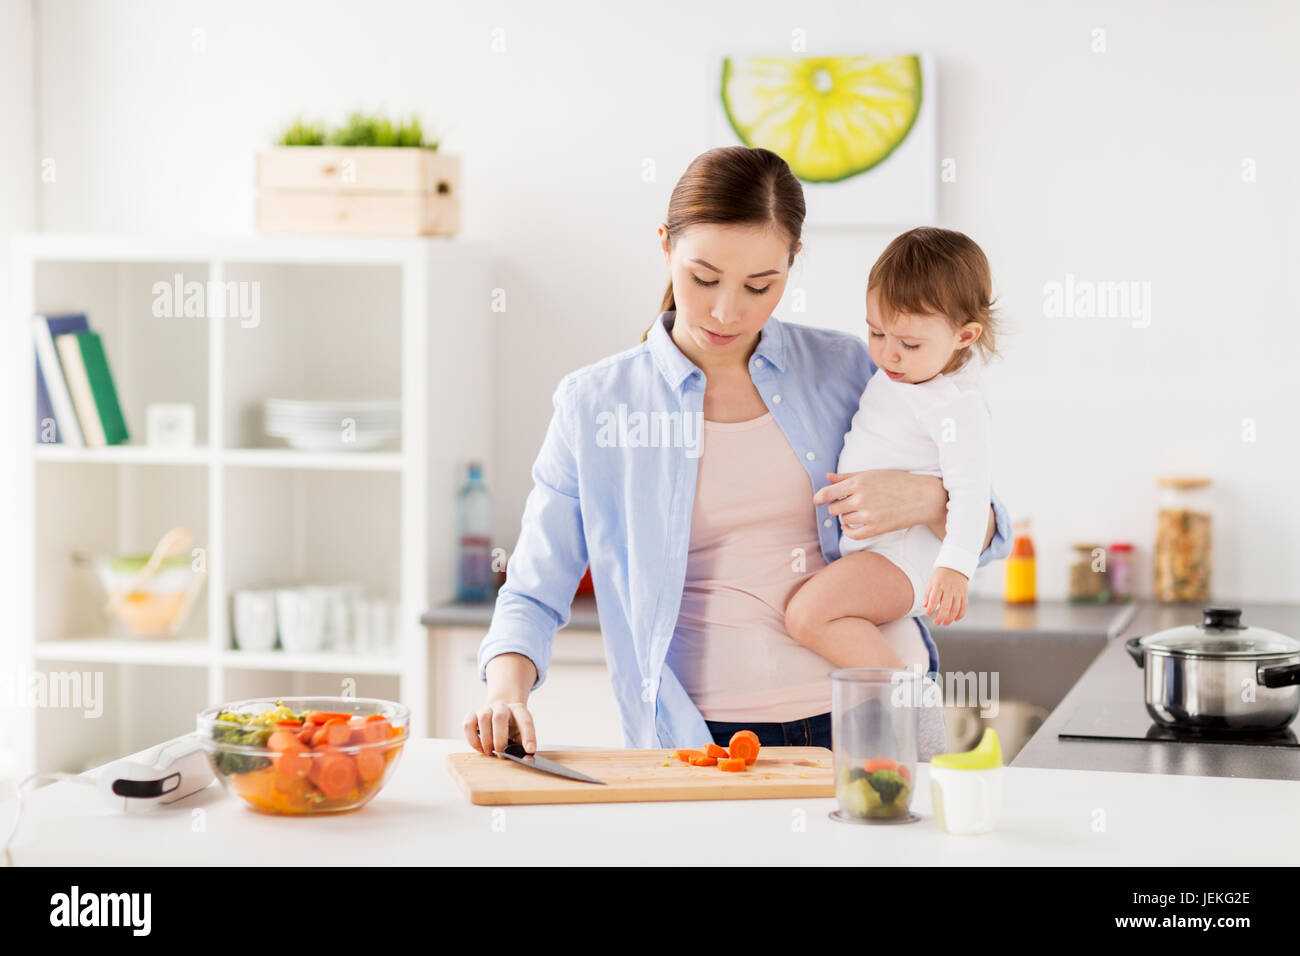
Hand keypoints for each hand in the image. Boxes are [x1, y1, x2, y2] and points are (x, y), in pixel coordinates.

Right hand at [464, 698, 537, 755]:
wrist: (499, 714)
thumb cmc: (512, 729)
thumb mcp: (522, 735)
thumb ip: (524, 747)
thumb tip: (526, 761)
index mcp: (518, 710)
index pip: (525, 721)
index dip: (528, 736)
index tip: (530, 750)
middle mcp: (502, 706)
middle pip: (499, 717)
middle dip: (500, 739)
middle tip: (501, 754)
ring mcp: (486, 709)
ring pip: (483, 719)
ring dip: (486, 740)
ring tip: (490, 752)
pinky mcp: (472, 715)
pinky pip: (468, 724)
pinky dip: (473, 739)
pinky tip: (480, 748)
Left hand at [812, 470, 944, 539]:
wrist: (922, 497)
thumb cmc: (897, 481)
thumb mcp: (872, 473)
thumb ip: (847, 476)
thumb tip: (827, 477)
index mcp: (859, 482)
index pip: (829, 492)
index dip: (820, 497)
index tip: (817, 500)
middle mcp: (861, 499)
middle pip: (834, 508)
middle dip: (837, 506)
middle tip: (846, 503)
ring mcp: (868, 515)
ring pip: (843, 520)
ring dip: (846, 517)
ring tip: (857, 510)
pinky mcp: (876, 529)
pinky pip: (852, 534)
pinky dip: (848, 531)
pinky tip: (850, 525)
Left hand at [924, 567, 968, 625]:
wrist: (955, 566)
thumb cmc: (941, 575)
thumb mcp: (932, 582)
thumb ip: (928, 594)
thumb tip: (925, 606)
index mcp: (939, 585)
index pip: (934, 599)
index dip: (931, 609)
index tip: (928, 615)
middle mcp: (949, 589)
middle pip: (946, 606)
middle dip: (941, 617)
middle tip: (937, 623)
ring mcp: (958, 592)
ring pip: (955, 608)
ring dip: (950, 618)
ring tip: (945, 623)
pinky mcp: (964, 594)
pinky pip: (964, 606)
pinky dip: (961, 614)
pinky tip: (956, 619)